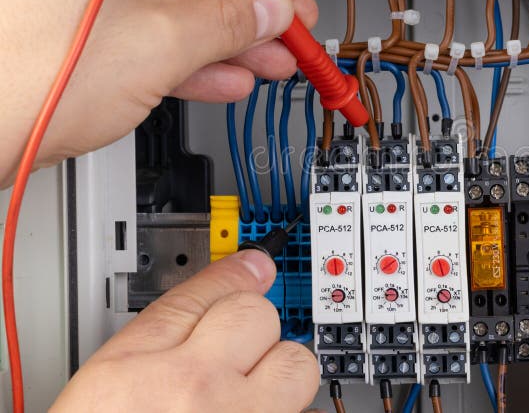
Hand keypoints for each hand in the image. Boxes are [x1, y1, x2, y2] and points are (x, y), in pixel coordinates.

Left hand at [0, 0, 317, 185]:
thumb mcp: (162, 42)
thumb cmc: (24, 73)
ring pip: (169, 0)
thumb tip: (271, 8)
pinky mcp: (68, 25)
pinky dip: (184, 53)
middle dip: (247, 3)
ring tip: (265, 62)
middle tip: (285, 28)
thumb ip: (233, 20)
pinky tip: (222, 79)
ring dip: (225, 36)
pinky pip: (141, 28)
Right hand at [52, 250, 318, 411]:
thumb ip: (146, 341)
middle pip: (258, 313)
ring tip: (249, 397)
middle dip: (250, 329)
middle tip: (232, 358)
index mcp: (136, 376)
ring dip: (279, 373)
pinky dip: (283, 410)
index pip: (201, 292)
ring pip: (296, 362)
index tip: (255, 261)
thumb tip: (199, 304)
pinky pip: (301, 410)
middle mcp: (196, 396)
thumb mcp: (96, 393)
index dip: (233, 272)